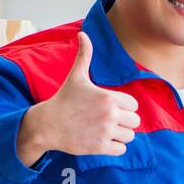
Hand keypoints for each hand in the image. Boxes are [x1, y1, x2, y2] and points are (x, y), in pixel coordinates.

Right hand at [19, 31, 140, 161]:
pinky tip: (103, 140)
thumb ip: (84, 55)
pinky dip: (115, 147)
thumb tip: (83, 33)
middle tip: (110, 121)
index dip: (125, 107)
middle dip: (125, 122)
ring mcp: (105, 132)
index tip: (111, 107)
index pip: (134, 105)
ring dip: (121, 135)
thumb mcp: (76, 76)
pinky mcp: (100, 147)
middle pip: (135, 122)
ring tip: (106, 131)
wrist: (48, 124)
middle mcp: (109, 114)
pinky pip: (121, 150)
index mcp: (108, 97)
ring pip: (130, 136)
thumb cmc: (64, 99)